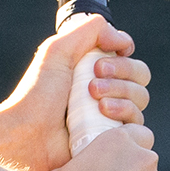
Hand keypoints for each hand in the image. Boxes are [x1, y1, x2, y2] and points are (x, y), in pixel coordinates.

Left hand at [0, 18, 149, 170]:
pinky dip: (126, 117)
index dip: (121, 56)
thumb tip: (123, 40)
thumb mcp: (58, 50)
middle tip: (93, 80)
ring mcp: (110, 116)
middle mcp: (105, 91)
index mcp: (93, 69)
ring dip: (121, 94)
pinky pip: (140, 128)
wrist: (28, 134)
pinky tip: (105, 116)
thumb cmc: (38, 94)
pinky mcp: (113, 140)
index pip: (128, 57)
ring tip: (94, 100)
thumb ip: (90, 30)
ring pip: (141, 100)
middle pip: (140, 76)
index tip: (100, 62)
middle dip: (122, 74)